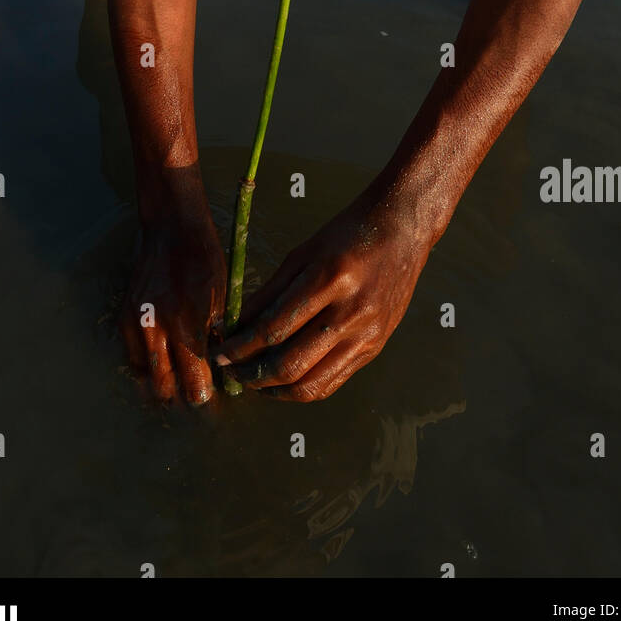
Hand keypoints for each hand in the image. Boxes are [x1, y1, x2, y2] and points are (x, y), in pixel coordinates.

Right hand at [121, 200, 226, 406]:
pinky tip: (163, 363)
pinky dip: (147, 367)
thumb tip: (221, 370)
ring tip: (180, 384)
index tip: (213, 398)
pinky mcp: (124, 317)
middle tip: (197, 395)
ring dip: (162, 384)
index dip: (204, 395)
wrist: (171, 228)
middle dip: (182, 397)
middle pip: (165, 388)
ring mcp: (136, 323)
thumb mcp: (221, 298)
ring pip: (145, 377)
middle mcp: (156, 328)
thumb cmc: (205, 260)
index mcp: (186, 322)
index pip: (193, 381)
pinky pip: (133, 357)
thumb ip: (217, 337)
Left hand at [211, 194, 429, 401]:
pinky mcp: (375, 347)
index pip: (273, 328)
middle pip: (290, 364)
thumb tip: (236, 329)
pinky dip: (303, 387)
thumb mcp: (301, 253)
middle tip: (231, 373)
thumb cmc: (346, 234)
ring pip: (312, 384)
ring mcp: (366, 334)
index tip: (219, 354)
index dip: (239, 347)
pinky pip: (334, 381)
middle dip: (252, 375)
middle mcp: (350, 312)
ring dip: (275, 390)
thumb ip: (268, 293)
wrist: (402, 229)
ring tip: (254, 382)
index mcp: (328, 280)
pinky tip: (285, 381)